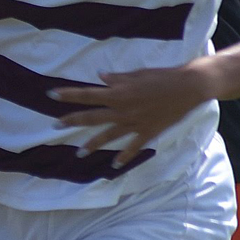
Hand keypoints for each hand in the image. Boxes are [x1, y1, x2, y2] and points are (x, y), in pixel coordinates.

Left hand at [50, 63, 214, 160]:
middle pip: (92, 117)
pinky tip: (114, 165)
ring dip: (92, 145)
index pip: (87, 94)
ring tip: (78, 153)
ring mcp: (134, 123)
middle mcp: (122, 110)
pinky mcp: (147, 132)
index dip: (69, 95)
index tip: (51, 94)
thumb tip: (101, 77)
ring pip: (107, 136)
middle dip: (72, 121)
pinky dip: (123, 157)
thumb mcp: (138, 73)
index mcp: (119, 92)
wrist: (188, 87)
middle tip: (54, 125)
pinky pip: (132, 148)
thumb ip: (118, 78)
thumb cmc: (163, 76)